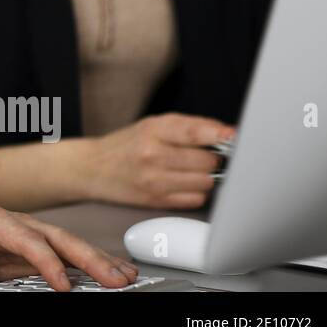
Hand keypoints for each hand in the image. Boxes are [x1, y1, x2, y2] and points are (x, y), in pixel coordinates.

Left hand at [0, 204, 138, 290]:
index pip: (26, 239)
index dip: (46, 261)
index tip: (63, 284)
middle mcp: (19, 224)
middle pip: (59, 237)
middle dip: (89, 258)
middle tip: (115, 278)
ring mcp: (33, 234)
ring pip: (72, 244)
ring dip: (100, 260)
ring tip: (127, 277)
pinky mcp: (41, 248)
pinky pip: (71, 255)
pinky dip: (95, 263)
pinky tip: (116, 273)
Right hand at [84, 112, 233, 208]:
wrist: (92, 168)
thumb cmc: (126, 145)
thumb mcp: (151, 126)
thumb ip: (187, 127)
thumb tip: (226, 133)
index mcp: (152, 130)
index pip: (193, 132)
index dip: (219, 135)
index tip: (234, 136)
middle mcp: (152, 155)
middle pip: (207, 161)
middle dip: (212, 159)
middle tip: (203, 156)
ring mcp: (154, 180)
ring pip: (205, 182)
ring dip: (205, 177)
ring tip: (191, 171)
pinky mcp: (156, 201)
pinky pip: (195, 200)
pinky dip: (195, 192)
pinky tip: (183, 184)